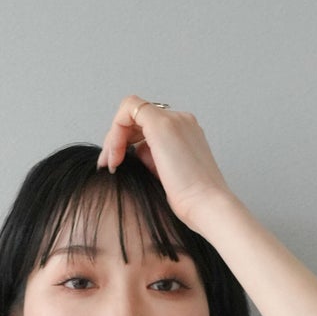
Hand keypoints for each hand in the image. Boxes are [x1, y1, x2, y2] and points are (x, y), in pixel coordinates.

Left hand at [95, 98, 234, 228]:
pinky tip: (115, 157)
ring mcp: (174, 120)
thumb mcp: (168, 178)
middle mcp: (181, 121)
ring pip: (131, 113)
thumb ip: (153, 161)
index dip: (128, 141)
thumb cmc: (191, 202)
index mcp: (186, 133)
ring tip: (112, 164)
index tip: (119, 165)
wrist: (207, 206)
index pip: (148, 126)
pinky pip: (129, 109)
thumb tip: (136, 154)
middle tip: (109, 166)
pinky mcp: (162, 125)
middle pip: (138, 118)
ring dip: (114, 137)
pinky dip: (116, 132)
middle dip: (117, 139)